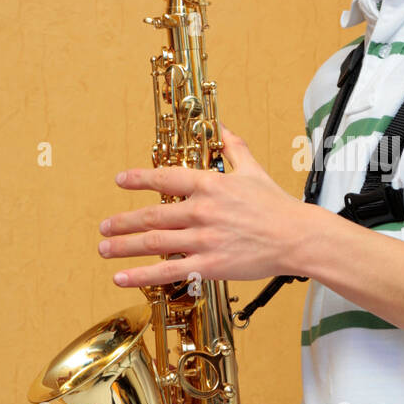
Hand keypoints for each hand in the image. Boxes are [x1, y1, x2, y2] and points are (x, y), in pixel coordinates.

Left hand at [97, 126, 308, 287]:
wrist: (298, 237)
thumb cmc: (278, 205)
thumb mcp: (254, 170)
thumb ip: (233, 148)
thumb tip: (222, 126)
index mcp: (211, 185)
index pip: (166, 177)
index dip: (139, 178)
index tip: (120, 180)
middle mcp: (202, 210)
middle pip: (152, 215)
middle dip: (123, 221)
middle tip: (104, 227)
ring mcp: (204, 239)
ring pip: (154, 242)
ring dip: (124, 246)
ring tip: (105, 248)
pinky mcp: (209, 265)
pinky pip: (169, 271)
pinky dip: (141, 275)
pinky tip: (121, 277)